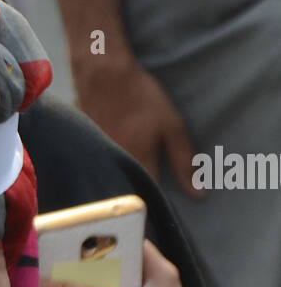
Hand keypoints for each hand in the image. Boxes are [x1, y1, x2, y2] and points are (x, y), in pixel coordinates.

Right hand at [74, 58, 200, 198]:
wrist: (103, 75)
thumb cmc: (140, 97)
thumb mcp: (172, 126)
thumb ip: (184, 162)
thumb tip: (198, 195)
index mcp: (138, 164)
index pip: (151, 200)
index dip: (160, 207)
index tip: (169, 211)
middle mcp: (116, 166)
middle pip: (129, 192)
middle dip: (140, 196)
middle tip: (152, 191)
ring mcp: (99, 158)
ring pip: (114, 180)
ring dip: (123, 181)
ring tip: (133, 169)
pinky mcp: (88, 149)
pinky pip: (100, 166)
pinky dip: (108, 165)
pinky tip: (114, 153)